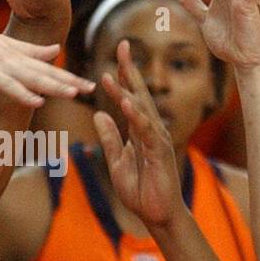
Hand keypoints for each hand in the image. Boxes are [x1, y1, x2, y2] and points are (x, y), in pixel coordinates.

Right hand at [0, 18, 93, 126]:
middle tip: (76, 93)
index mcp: (18, 57)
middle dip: (55, 84)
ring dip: (22, 93)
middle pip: (34, 75)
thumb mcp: (7, 45)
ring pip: (8, 82)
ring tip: (38, 103)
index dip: (69, 78)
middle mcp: (6, 62)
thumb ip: (33, 50)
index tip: (91, 86)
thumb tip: (58, 49)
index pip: (48, 69)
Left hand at [93, 40, 180, 226]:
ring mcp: (157, 140)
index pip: (131, 97)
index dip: (124, 75)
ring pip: (140, 109)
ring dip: (127, 90)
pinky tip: (127, 103)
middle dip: (130, 69)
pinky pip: (146, 131)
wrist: (158, 216)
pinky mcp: (160, 153)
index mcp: (140, 131)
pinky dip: (137, 116)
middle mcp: (151, 130)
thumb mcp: (117, 163)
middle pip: (139, 93)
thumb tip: (99, 115)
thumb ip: (110, 139)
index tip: (118, 52)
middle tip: (122, 44)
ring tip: (113, 73)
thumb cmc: (142, 191)